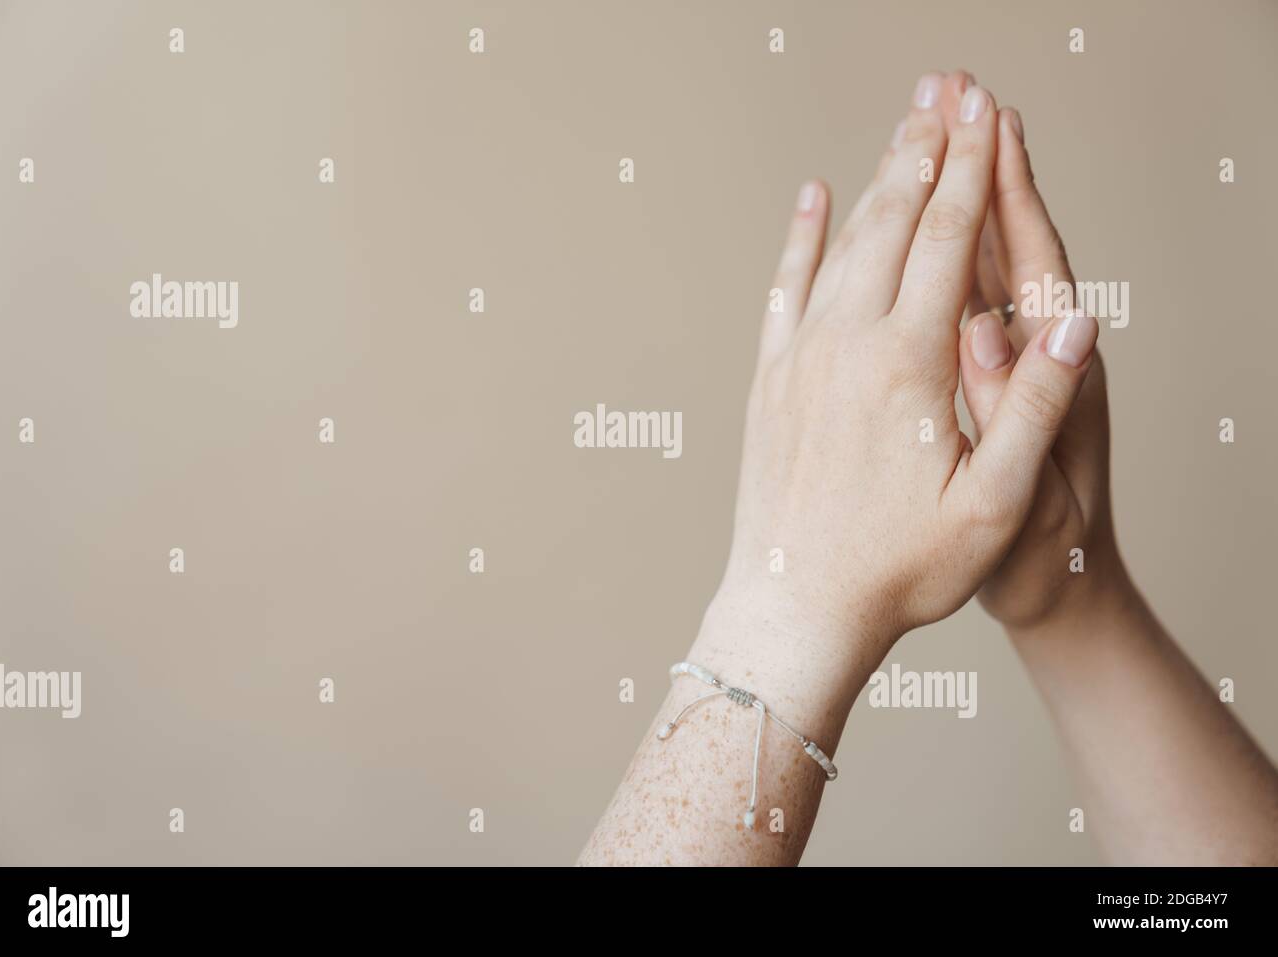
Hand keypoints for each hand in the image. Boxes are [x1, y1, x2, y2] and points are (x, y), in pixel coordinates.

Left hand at [713, 71, 1098, 667]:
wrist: (794, 607)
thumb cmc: (899, 570)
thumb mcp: (993, 503)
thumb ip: (1033, 403)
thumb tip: (1072, 316)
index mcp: (907, 364)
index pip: (950, 241)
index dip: (973, 169)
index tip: (987, 111)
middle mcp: (845, 344)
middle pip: (893, 222)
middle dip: (926, 152)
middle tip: (948, 92)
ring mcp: (799, 358)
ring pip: (841, 245)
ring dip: (876, 181)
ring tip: (904, 131)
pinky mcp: (769, 380)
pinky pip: (784, 288)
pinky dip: (801, 238)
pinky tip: (812, 198)